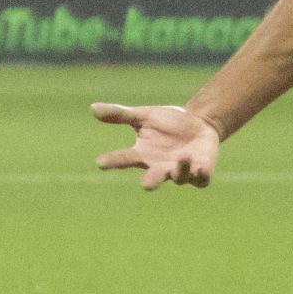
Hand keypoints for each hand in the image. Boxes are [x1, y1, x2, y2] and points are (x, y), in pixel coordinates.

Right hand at [92, 102, 222, 189]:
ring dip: (180, 169)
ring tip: (182, 155)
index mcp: (143, 154)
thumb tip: (92, 107)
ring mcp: (180, 171)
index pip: (124, 159)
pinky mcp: (200, 173)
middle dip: (151, 182)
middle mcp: (160, 167)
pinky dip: (200, 175)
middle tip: (145, 186)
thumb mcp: (144, 115)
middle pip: (153, 178)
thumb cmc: (168, 122)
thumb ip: (120, 115)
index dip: (112, 161)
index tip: (99, 163)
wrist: (200, 124)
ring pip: (179, 177)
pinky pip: (200, 179)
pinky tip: (199, 168)